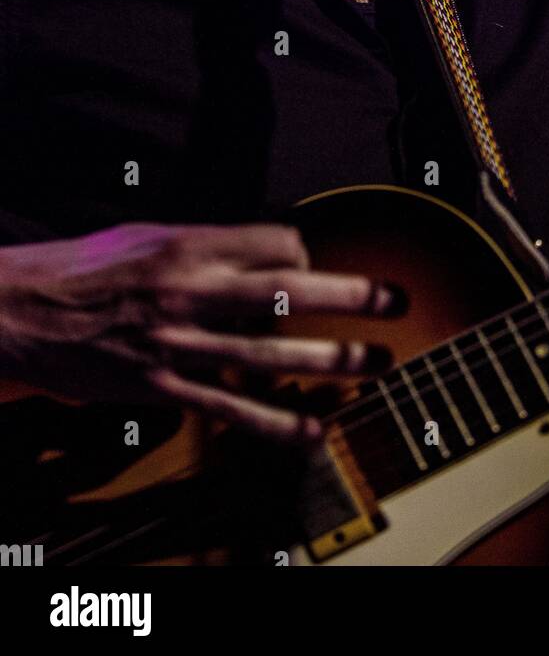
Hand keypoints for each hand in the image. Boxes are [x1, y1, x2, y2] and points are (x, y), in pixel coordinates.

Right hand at [0, 222, 403, 443]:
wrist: (22, 309)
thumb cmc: (86, 266)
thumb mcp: (149, 232)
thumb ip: (209, 241)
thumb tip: (266, 246)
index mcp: (192, 243)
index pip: (278, 242)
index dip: (306, 252)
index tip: (312, 264)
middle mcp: (193, 289)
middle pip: (291, 291)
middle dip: (352, 295)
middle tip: (395, 301)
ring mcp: (179, 342)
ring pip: (272, 354)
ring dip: (331, 361)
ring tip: (374, 365)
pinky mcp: (162, 387)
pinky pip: (230, 409)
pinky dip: (276, 424)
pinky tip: (313, 432)